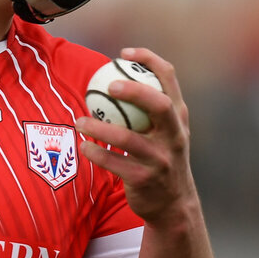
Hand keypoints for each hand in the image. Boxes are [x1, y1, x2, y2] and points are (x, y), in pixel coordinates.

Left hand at [75, 47, 196, 224]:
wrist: (173, 204)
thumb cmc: (161, 159)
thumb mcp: (166, 133)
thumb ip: (150, 109)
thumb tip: (114, 77)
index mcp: (179, 118)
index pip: (169, 80)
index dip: (149, 60)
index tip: (124, 54)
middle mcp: (174, 136)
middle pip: (159, 105)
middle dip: (135, 91)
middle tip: (109, 86)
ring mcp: (160, 159)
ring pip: (128, 138)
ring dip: (99, 128)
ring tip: (79, 121)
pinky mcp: (144, 179)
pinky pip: (114, 163)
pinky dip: (95, 153)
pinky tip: (83, 146)